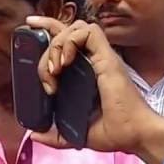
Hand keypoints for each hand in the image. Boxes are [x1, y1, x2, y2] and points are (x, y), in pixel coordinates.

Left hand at [24, 16, 163, 163]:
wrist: (134, 136)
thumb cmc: (114, 132)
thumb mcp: (74, 135)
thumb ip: (54, 135)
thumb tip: (35, 134)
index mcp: (85, 71)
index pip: (66, 39)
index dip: (48, 28)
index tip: (30, 27)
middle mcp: (93, 60)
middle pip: (65, 30)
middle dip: (46, 45)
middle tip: (47, 75)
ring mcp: (101, 57)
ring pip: (74, 27)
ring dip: (57, 44)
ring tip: (55, 70)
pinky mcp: (108, 57)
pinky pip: (88, 32)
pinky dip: (70, 42)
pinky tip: (64, 63)